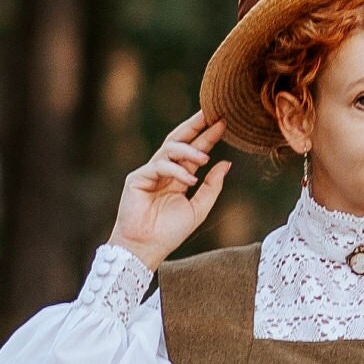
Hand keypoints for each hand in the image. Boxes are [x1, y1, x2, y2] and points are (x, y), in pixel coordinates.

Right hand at [107, 112, 229, 270]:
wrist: (146, 248)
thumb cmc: (169, 232)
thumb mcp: (198, 208)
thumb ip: (212, 187)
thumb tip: (227, 163)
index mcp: (178, 176)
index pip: (194, 150)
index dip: (208, 136)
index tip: (224, 123)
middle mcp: (164, 170)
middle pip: (179, 140)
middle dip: (195, 126)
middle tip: (212, 114)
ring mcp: (149, 172)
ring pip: (170, 149)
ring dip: (189, 151)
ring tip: (205, 159)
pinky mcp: (137, 178)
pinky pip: (159, 166)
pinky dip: (175, 171)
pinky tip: (189, 181)